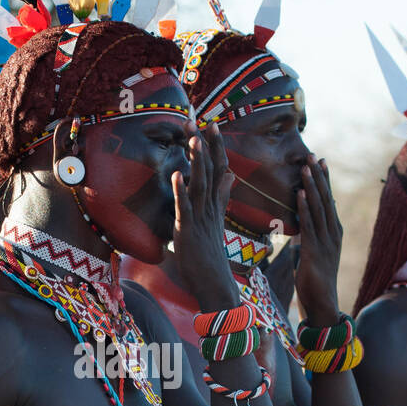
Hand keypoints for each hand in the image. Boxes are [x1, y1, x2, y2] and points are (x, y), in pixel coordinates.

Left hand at [171, 122, 237, 311]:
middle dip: (206, 145)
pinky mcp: (189, 231)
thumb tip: (229, 177)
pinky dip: (181, 191)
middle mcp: (210, 208)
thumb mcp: (216, 221)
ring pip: (200, 184)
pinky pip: (185, 208)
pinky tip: (177, 175)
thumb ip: (222, 197)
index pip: (219, 169)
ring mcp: (201, 219)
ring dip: (197, 161)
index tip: (211, 124)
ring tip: (193, 138)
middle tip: (202, 120)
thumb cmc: (211, 257)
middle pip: (211, 171)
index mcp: (215, 205)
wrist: (215, 285)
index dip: (215, 147)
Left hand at [294, 156, 342, 325]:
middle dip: (319, 177)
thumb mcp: (315, 252)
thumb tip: (306, 221)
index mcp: (334, 232)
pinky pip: (309, 225)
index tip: (321, 161)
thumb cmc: (316, 280)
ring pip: (318, 208)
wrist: (323, 304)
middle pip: (326, 199)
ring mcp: (325, 242)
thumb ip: (312, 235)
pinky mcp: (314, 252)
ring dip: (312, 186)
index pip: (329, 201)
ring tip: (307, 167)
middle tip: (313, 155)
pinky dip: (305, 208)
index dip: (325, 180)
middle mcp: (333, 234)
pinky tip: (300, 193)